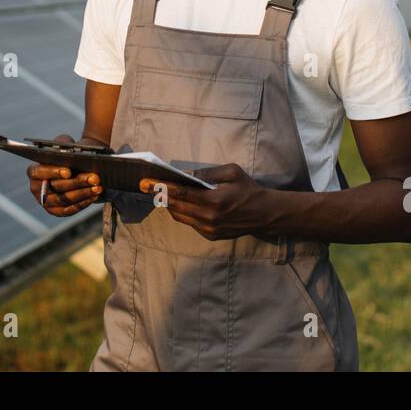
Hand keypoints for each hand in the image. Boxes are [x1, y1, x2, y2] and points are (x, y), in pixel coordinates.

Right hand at [27, 135, 103, 215]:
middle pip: (56, 187)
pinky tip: (94, 195)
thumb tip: (68, 150)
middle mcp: (37, 188)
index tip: (68, 171)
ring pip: (64, 199)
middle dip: (77, 182)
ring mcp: (46, 202)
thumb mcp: (64, 143)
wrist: (77, 165)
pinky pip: (70, 210)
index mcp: (34, 171)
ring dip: (83, 193)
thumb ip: (62, 143)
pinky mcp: (57, 211)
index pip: (38, 172)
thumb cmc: (68, 153)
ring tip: (98, 186)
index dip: (52, 172)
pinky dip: (83, 203)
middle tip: (93, 178)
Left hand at [137, 163, 267, 239]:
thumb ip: (207, 173)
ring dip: (170, 205)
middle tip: (147, 186)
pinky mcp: (211, 236)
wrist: (265, 214)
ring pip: (180, 217)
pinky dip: (182, 213)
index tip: (145, 182)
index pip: (180, 193)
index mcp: (213, 201)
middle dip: (160, 196)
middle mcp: (208, 218)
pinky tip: (180, 204)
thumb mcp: (231, 172)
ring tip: (161, 193)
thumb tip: (185, 174)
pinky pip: (190, 223)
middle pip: (175, 207)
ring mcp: (209, 230)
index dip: (160, 187)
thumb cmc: (249, 190)